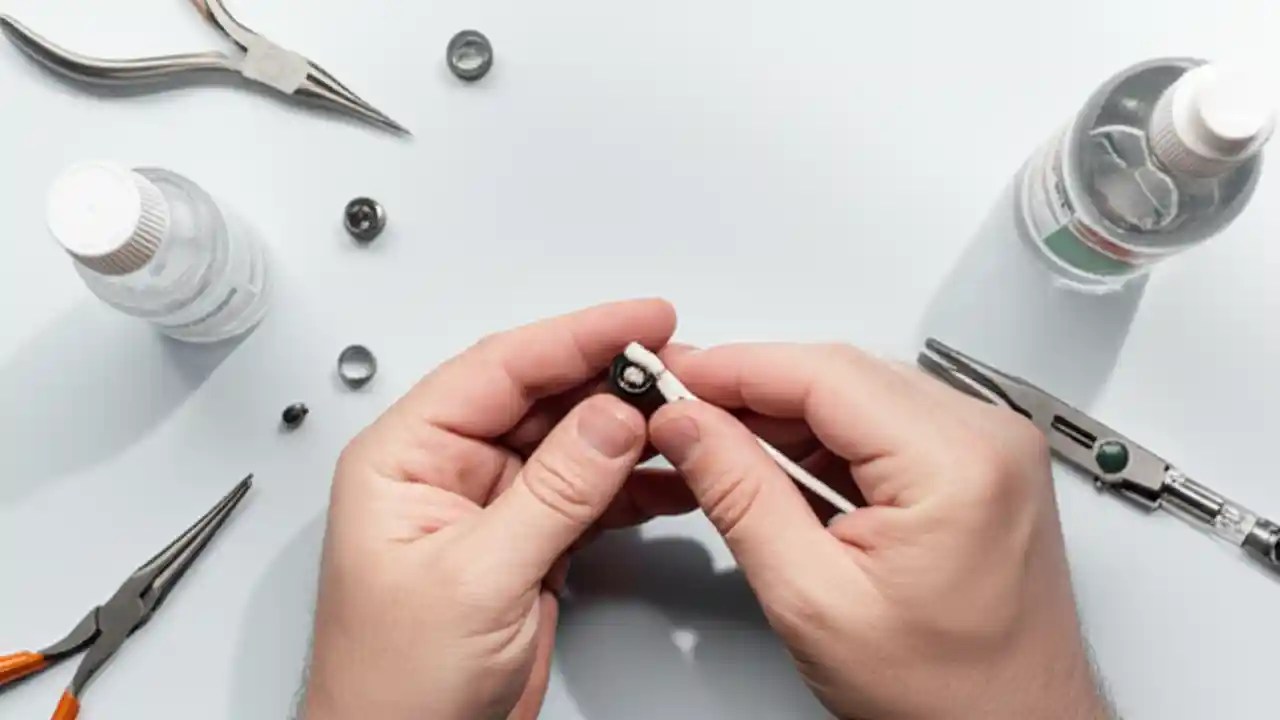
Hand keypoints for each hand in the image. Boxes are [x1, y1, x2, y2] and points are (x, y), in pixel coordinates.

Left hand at [303, 300, 696, 719]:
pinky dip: (634, 486)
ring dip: (630, 431)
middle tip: (678, 368)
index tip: (640, 320)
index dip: (576, 337)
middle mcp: (448, 471)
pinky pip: (588, 495)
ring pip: (572, 444)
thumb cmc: (392, 686)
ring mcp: (492, 507)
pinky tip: (672, 477)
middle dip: (612, 380)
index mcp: (406, 458)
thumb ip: (551, 493)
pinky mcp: (528, 545)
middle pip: (540, 397)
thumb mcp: (476, 578)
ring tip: (687, 418)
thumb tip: (609, 418)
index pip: (499, 370)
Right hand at [648, 344, 1108, 719]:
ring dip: (784, 415)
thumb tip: (689, 425)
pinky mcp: (980, 463)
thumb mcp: (813, 601)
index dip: (735, 368)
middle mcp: (989, 438)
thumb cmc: (947, 696)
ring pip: (860, 393)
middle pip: (842, 374)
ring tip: (719, 447)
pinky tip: (779, 467)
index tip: (673, 378)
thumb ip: (741, 497)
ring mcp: (991, 446)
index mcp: (958, 464)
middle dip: (753, 390)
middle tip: (682, 413)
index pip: (824, 374)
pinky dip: (825, 439)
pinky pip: (886, 423)